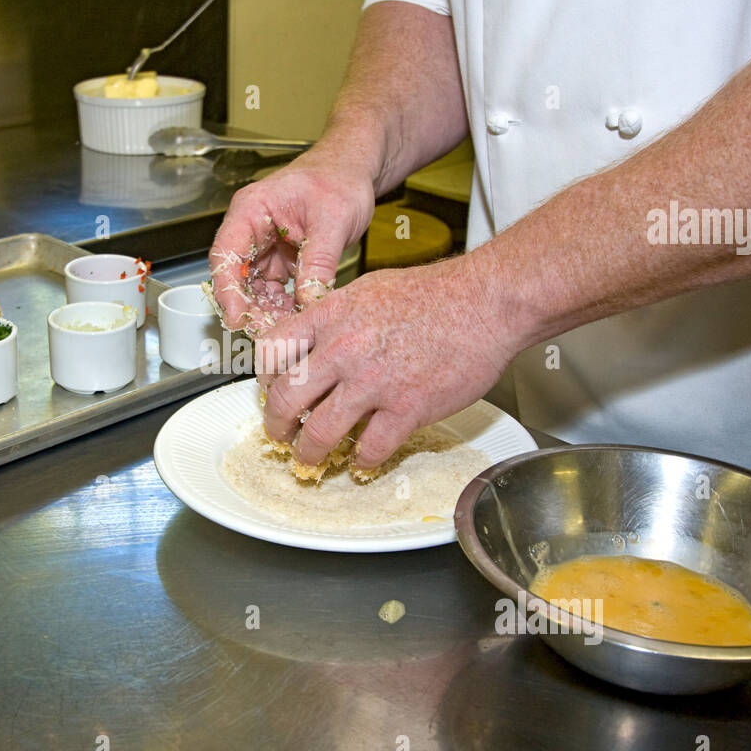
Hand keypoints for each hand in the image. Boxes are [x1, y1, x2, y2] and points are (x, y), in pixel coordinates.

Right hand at [207, 149, 375, 334]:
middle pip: (236, 277)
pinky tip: (297, 318)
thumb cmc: (338, 179)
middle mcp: (251, 230)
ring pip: (254, 289)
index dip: (227, 290)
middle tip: (267, 333)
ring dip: (266, 311)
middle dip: (249, 307)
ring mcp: (265, 247)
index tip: (236, 318)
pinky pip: (275, 290)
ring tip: (285, 330)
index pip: (226, 255)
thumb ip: (319, 262)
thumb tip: (309, 302)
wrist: (354, 172)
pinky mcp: (281, 261)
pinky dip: (283, 306)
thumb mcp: (333, 220)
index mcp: (250, 210)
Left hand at [257, 252, 517, 470]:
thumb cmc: (436, 293)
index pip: (272, 350)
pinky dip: (362, 461)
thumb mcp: (369, 290)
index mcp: (330, 316)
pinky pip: (370, 448)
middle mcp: (343, 350)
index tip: (270, 390)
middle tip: (280, 434)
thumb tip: (318, 338)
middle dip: (276, 424)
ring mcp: (373, 382)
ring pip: (319, 433)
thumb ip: (337, 317)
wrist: (486, 302)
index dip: (264, 377)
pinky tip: (363, 460)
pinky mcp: (406, 409)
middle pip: (284, 398)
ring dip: (309, 453)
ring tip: (310, 458)